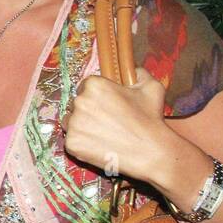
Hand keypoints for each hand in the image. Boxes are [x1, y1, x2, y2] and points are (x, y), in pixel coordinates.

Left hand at [62, 68, 175, 184]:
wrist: (150, 152)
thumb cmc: (150, 119)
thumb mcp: (152, 88)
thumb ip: (140, 74)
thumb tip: (133, 71)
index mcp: (93, 85)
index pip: (85, 87)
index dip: (97, 97)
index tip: (108, 106)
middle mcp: (79, 102)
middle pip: (77, 104)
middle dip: (89, 111)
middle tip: (108, 122)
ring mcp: (73, 124)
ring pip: (71, 122)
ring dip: (82, 126)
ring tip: (103, 134)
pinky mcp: (72, 143)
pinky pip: (72, 141)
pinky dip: (83, 144)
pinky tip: (100, 145)